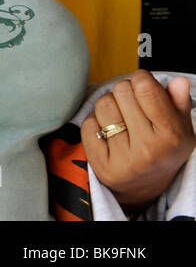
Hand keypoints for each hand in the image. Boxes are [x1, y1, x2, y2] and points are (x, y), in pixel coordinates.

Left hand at [81, 70, 195, 212]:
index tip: (143, 87)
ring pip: (102, 104)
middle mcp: (148, 149)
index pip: (144, 87)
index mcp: (171, 136)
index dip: (141, 79)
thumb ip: (179, 102)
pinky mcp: (101, 165)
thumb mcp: (180, 127)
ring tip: (121, 120)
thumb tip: (179, 81)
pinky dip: (95, 124)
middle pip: (121, 90)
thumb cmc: (163, 148)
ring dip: (109, 106)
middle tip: (132, 106)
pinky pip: (87, 124)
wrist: (145, 187)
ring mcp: (123, 159)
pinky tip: (109, 134)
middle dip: (125, 92)